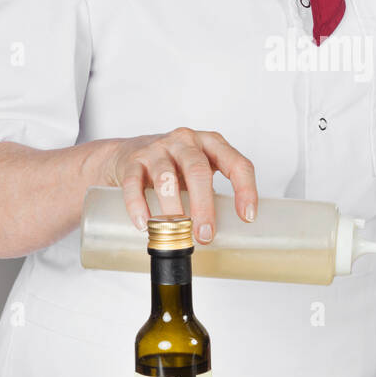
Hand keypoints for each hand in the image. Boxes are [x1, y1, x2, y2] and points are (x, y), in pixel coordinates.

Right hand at [101, 128, 256, 239]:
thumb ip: (212, 192)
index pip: (236, 163)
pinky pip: (134, 183)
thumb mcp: (199, 171)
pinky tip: (144, 224)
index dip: (245, 189)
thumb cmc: (174, 165)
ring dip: (172, 210)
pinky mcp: (133, 160)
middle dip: (204, 206)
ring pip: (166, 177)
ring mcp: (158, 149)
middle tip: (205, 235)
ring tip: (175, 233)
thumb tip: (226, 235)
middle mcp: (185, 141)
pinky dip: (138, 206)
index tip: (247, 217)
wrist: (128, 152)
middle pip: (198, 171)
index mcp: (210, 144)